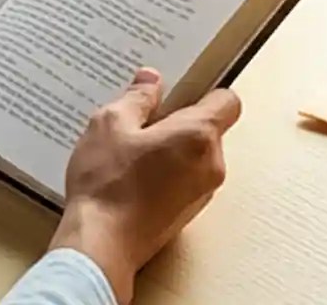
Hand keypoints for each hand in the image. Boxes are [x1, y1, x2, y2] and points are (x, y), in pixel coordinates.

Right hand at [49, 69, 241, 303]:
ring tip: (129, 151)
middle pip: (208, 129)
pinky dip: (165, 173)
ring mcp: (201, 194)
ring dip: (169, 149)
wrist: (100, 246)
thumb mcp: (110, 124)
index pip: (226, 101)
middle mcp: (211, 166)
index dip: (205, 91)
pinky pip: (184, 180)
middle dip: (177, 121)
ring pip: (194, 157)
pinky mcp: (187, 214)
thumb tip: (151, 81)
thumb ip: (136, 97)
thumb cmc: (106, 185)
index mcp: (199, 136)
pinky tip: (131, 176)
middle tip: (140, 120)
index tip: (178, 90)